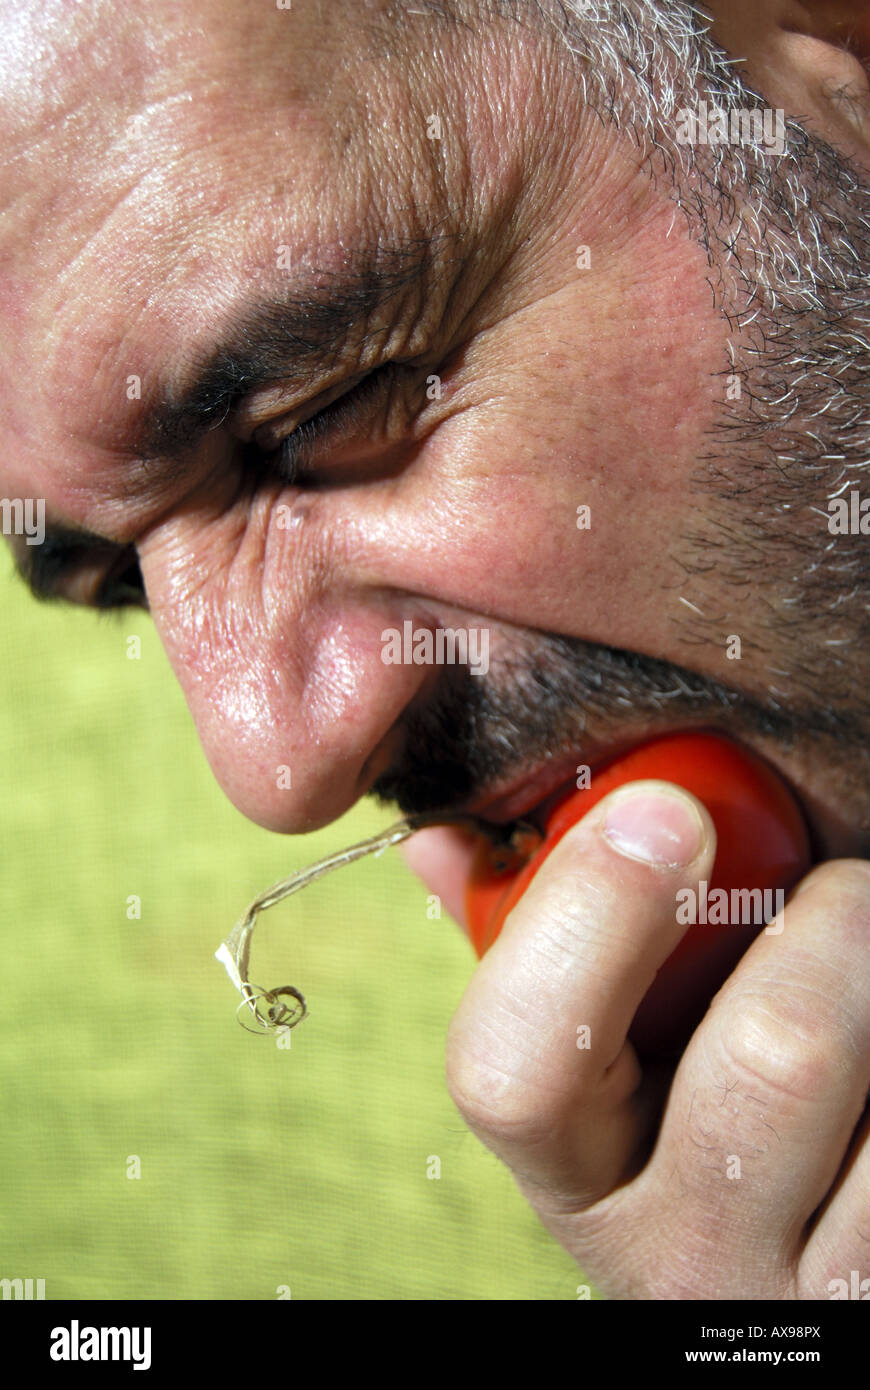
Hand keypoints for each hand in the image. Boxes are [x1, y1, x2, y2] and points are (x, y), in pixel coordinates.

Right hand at [445, 781, 869, 1298]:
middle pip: (772, 1055)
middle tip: (840, 889)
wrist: (815, 1265)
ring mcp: (817, 1294)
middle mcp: (687, 1263)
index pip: (517, 1070)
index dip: (590, 913)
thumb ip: (527, 942)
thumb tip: (437, 841)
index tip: (667, 811)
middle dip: (827, 921)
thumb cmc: (703, 1112)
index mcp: (576, 1180)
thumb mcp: (600, 1059)